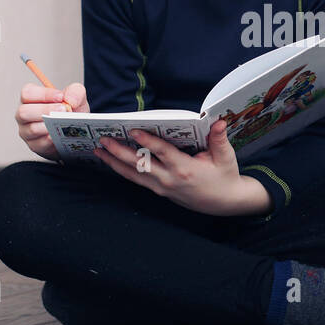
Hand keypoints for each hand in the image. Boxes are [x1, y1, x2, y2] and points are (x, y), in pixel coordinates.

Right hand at [16, 82, 87, 158]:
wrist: (74, 132)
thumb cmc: (68, 112)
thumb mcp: (75, 97)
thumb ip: (75, 91)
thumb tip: (69, 99)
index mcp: (31, 99)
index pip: (27, 93)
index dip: (43, 94)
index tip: (60, 96)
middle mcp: (25, 115)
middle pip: (24, 112)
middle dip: (45, 110)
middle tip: (63, 109)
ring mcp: (27, 131)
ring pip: (32, 129)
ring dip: (48, 126)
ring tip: (62, 122)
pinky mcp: (35, 145)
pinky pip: (39, 144)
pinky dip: (50, 140)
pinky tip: (60, 136)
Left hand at [94, 119, 273, 216]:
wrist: (225, 203)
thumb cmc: (225, 176)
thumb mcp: (226, 157)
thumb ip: (219, 139)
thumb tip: (219, 121)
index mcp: (186, 169)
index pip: (163, 153)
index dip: (147, 141)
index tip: (132, 130)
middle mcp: (170, 180)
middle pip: (140, 166)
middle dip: (119, 152)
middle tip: (103, 140)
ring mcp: (162, 188)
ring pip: (133, 175)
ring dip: (114, 163)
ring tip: (99, 151)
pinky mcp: (160, 191)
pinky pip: (137, 180)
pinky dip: (122, 171)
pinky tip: (111, 162)